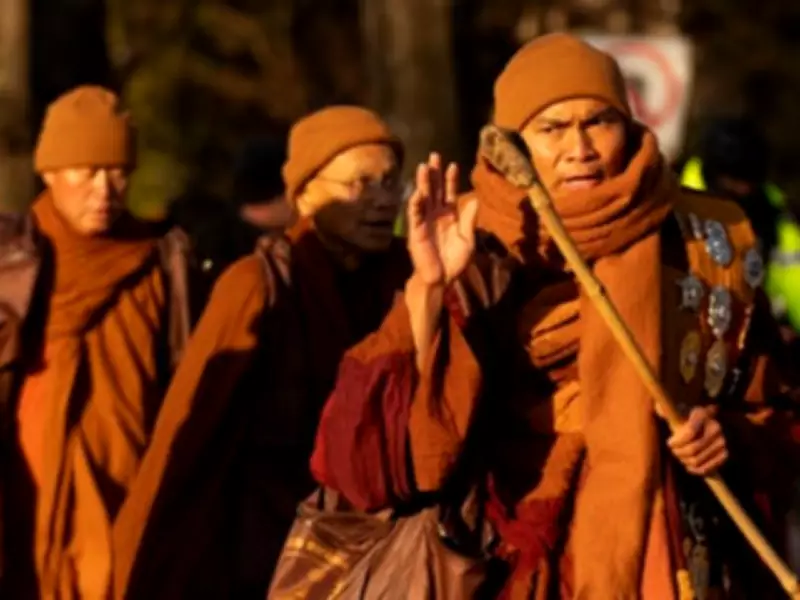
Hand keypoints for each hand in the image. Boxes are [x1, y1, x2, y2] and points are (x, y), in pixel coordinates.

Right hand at [406, 153, 477, 286]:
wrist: (442, 279)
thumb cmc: (455, 262)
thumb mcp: (467, 239)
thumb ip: (469, 220)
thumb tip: (475, 199)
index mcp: (449, 216)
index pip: (449, 193)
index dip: (450, 180)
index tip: (453, 164)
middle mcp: (436, 216)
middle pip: (435, 190)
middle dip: (434, 174)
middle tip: (434, 155)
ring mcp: (425, 222)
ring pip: (424, 198)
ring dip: (423, 183)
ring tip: (424, 167)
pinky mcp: (416, 232)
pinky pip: (414, 215)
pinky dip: (415, 204)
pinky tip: (418, 192)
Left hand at [667, 407, 728, 475]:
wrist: (698, 424)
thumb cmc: (682, 419)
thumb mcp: (673, 411)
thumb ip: (666, 409)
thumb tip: (660, 411)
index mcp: (702, 414)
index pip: (689, 433)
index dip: (677, 442)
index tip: (669, 443)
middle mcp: (715, 427)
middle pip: (692, 449)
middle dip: (679, 452)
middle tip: (673, 450)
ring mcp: (721, 441)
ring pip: (697, 460)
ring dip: (684, 460)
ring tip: (680, 455)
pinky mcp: (723, 454)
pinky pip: (707, 468)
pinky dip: (695, 469)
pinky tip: (688, 465)